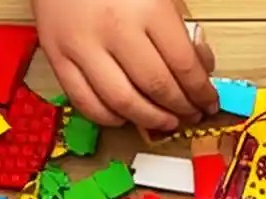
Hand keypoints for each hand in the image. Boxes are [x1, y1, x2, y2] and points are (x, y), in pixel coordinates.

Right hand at [32, 0, 218, 130]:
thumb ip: (180, 30)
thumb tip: (200, 69)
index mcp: (148, 9)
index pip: (184, 65)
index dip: (201, 92)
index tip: (209, 103)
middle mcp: (115, 30)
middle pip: (157, 87)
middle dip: (181, 108)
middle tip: (191, 114)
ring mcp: (81, 45)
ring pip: (122, 101)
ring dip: (150, 119)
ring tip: (166, 122)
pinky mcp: (55, 55)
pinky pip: (84, 100)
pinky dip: (108, 117)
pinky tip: (125, 117)